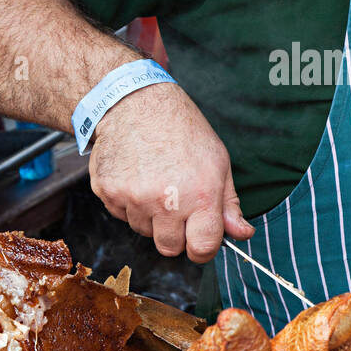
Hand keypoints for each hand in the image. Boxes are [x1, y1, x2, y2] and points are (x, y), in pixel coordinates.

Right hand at [88, 83, 253, 262]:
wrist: (136, 102)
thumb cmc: (182, 129)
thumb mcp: (218, 162)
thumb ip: (229, 204)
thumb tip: (242, 234)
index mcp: (200, 195)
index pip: (202, 249)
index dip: (203, 248)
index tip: (200, 239)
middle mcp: (166, 201)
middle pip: (169, 249)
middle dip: (176, 235)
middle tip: (177, 206)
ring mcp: (133, 198)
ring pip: (144, 232)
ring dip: (151, 217)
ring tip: (155, 182)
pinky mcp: (108, 192)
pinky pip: (121, 216)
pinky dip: (129, 204)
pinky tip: (136, 176)